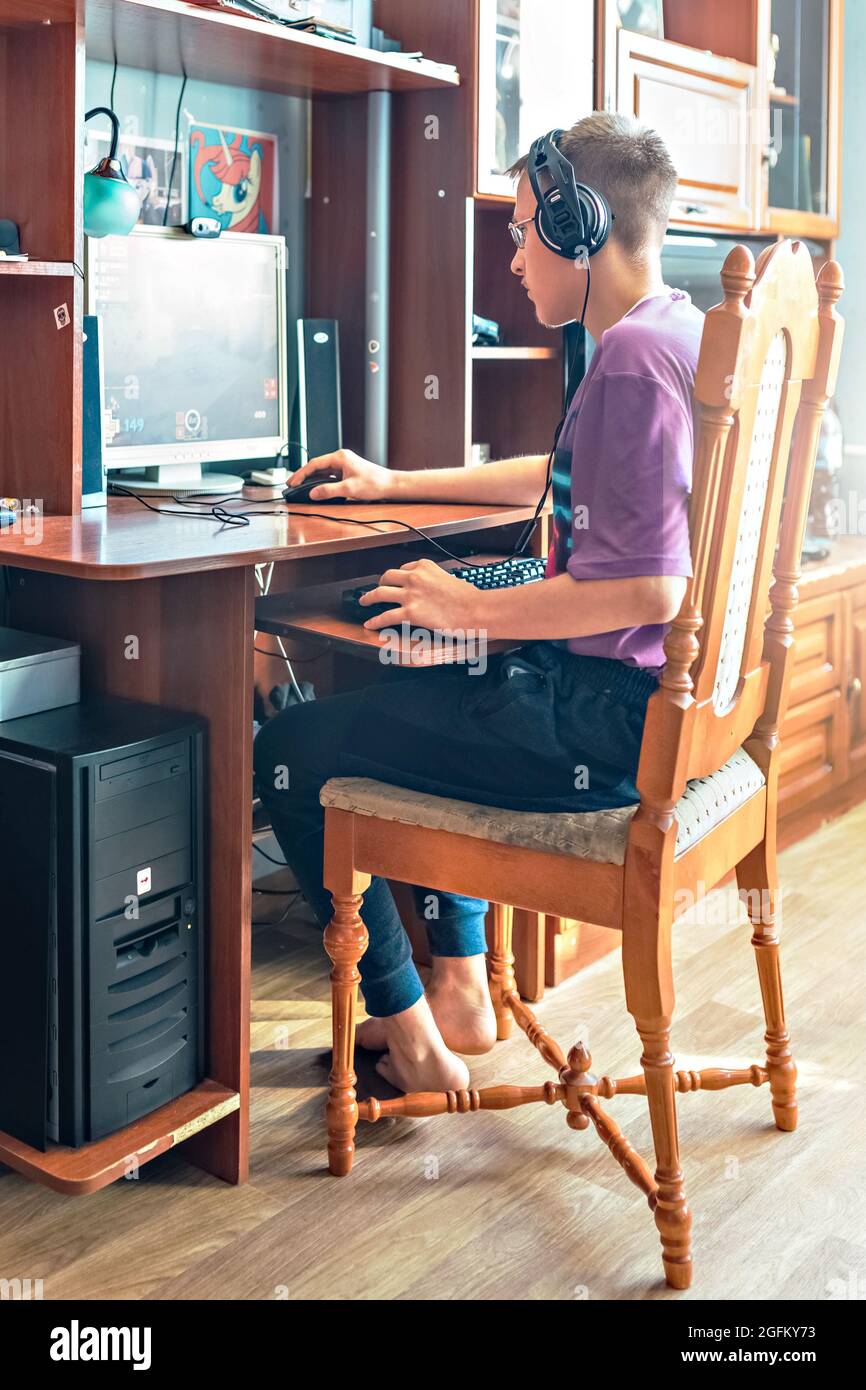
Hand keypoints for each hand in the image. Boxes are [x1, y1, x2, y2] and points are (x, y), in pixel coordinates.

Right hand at [288, 448, 396, 501]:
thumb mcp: (349, 489)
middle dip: (303, 475)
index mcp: (340, 457)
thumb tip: (313, 493)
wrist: (390, 485)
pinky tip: (316, 488)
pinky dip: (321, 481)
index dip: (301, 473)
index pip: (314, 464)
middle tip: (291, 484)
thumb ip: (329, 491)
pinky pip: (329, 475)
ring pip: (322, 471)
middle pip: (316, 466)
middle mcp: (341, 458)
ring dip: (311, 479)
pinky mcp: (347, 471)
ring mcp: (344, 464)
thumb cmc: (375, 483)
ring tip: (300, 486)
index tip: (292, 482)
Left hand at [360, 558, 485, 631]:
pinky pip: (386, 616)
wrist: (474, 609)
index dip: (399, 576)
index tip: (396, 581)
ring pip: (380, 593)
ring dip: (369, 597)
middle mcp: (414, 577)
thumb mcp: (451, 579)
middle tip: (378, 589)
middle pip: (387, 577)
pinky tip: (369, 624)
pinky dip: (375, 621)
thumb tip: (437, 589)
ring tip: (364, 601)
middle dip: (381, 582)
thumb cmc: (469, 597)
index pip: (404, 568)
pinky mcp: (409, 612)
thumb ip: (438, 581)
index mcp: (425, 567)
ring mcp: (410, 594)